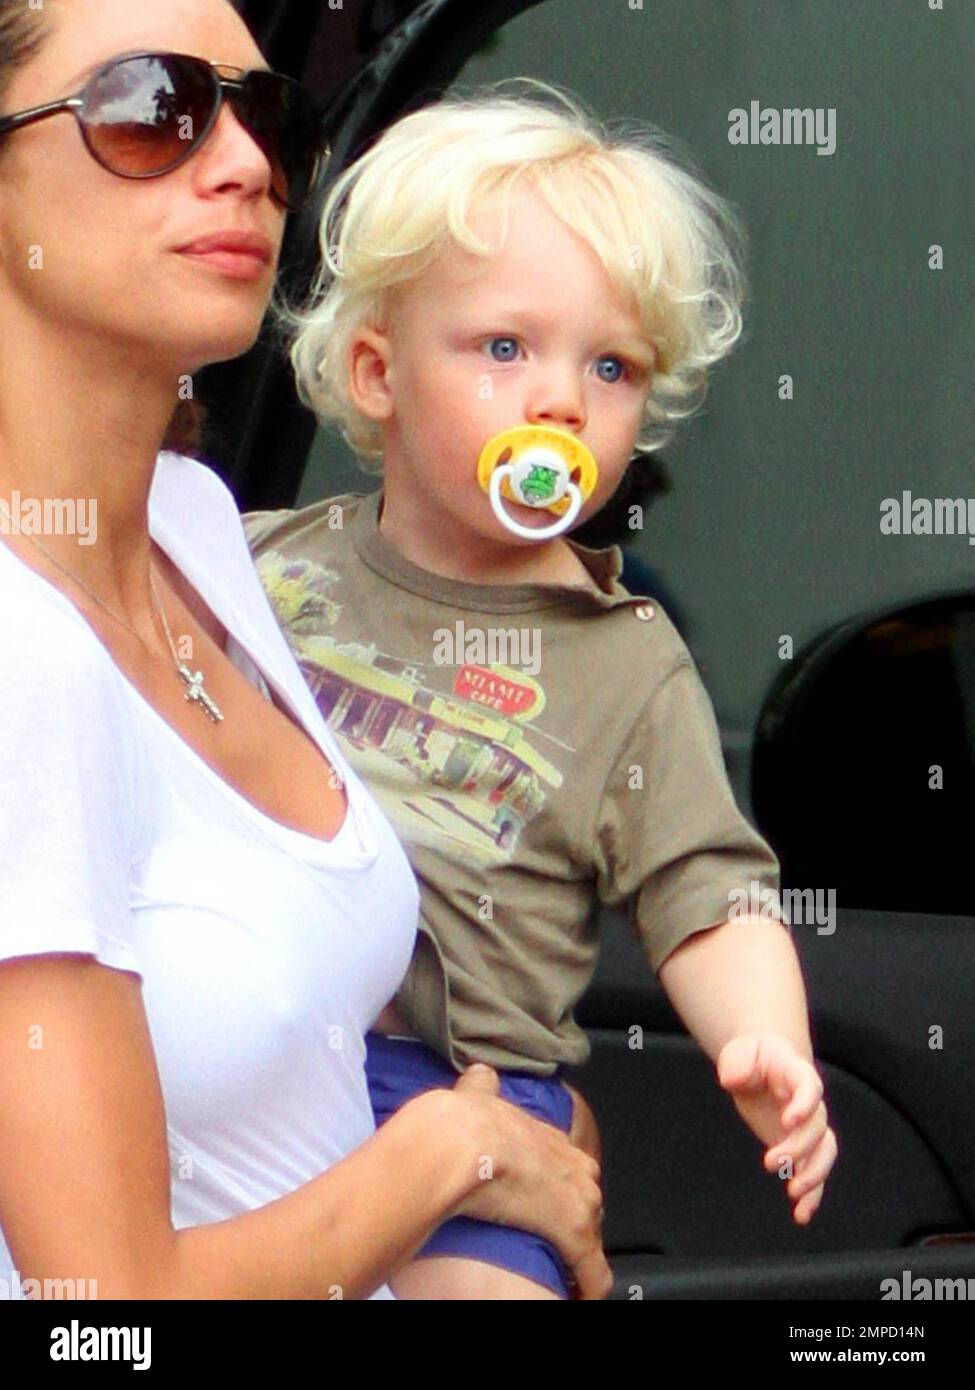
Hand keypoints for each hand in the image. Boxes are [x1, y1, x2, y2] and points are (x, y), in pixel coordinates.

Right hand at [450, 1065, 610, 1298]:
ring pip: (592, 1233)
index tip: (542, 1202)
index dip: (555, 1185)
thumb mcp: (473, 1094)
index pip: (566, 1163)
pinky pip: (593, 1272)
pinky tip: (582, 1297)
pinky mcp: (573, 1232)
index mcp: (545, 1134)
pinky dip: (590, 1287)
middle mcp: (569, 1161)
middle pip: (587, 1196)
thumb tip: (480, 1074)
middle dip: (572, 1219)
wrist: (454, 1144)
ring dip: (579, 1255)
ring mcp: (575, 1197)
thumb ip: (480, 1087)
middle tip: (549, 1241)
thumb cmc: (456, 1124)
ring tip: (561, 1274)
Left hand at [716, 1033, 837, 1224]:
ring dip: (814, 1176)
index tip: (788, 1121)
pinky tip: (801, 1215)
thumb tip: (733, 1080)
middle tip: (770, 1162)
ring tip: (794, 1193)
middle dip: (798, 1149)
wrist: (763, 1066)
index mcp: (798, 1075)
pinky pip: (813, 1171)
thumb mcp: (741, 1053)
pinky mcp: (800, 1148)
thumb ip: (738, 1064)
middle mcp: (810, 1104)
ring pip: (824, 1153)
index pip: (811, 1089)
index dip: (805, 1105)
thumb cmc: (752, 1057)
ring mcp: (807, 1128)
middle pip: (816, 1128)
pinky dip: (812, 1195)